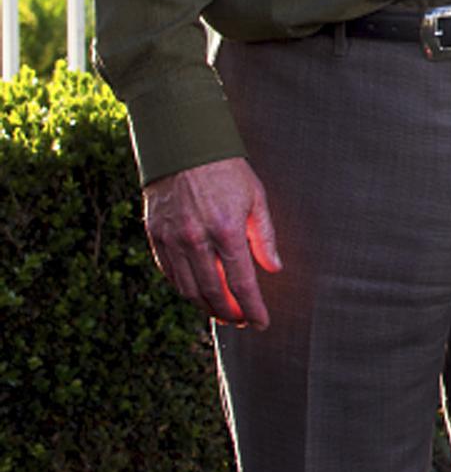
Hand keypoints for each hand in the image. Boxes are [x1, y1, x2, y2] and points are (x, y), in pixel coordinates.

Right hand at [142, 157, 282, 329]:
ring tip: (222, 311)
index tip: (261, 323)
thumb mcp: (256, 197)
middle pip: (212, 292)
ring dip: (206, 306)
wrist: (184, 147)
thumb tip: (273, 268)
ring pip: (188, 288)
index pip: (241, 281)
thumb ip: (264, 236)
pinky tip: (198, 291)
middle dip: (229, 312)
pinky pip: (170, 274)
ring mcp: (172, 239)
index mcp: (227, 229)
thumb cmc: (227, 171)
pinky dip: (185, 288)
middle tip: (242, 321)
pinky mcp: (155, 236)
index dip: (252, 307)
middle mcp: (196, 239)